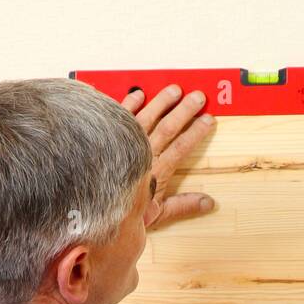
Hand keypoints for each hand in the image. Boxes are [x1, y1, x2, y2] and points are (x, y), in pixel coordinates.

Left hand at [122, 85, 216, 228]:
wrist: (95, 209)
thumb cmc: (122, 213)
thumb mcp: (157, 214)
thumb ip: (183, 206)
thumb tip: (208, 203)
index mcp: (156, 171)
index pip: (181, 147)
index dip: (196, 133)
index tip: (208, 120)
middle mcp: (142, 153)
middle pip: (168, 127)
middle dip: (185, 110)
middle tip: (198, 97)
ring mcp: (125, 142)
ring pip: (147, 117)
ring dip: (161, 102)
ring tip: (174, 90)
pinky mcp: (109, 136)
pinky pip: (121, 116)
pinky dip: (129, 103)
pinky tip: (139, 94)